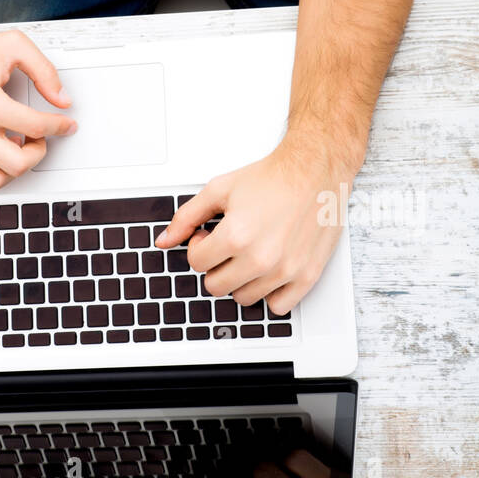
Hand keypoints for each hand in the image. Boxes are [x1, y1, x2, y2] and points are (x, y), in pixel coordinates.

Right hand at [0, 21, 76, 195]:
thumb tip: (61, 99)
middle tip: (38, 137)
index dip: (59, 126)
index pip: (36, 127)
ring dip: (13, 167)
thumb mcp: (14, 46)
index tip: (64, 124)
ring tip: (15, 147)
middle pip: (17, 163)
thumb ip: (44, 71)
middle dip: (37, 151)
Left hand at [156, 137, 357, 313]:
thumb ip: (186, 217)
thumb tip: (164, 240)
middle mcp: (261, 258)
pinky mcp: (307, 276)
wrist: (314, 170)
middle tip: (228, 245)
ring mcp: (285, 270)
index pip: (196, 263)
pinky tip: (269, 269)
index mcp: (236, 236)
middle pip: (216, 286)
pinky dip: (270, 293)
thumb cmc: (272, 177)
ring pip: (244, 298)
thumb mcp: (219, 189)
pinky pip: (278, 307)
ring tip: (250, 252)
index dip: (198, 246)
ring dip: (241, 279)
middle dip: (216, 266)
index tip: (209, 235)